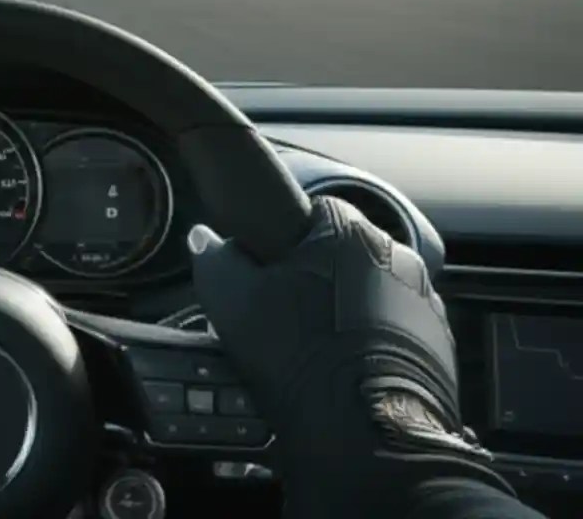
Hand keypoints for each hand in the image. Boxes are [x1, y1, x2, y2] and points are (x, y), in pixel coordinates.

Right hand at [189, 196, 508, 517]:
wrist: (363, 436)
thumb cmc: (299, 359)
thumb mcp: (233, 303)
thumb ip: (214, 260)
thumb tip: (204, 239)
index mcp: (350, 232)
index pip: (315, 209)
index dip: (285, 238)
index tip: (270, 268)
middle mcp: (399, 256)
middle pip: (347, 252)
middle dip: (319, 275)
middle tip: (287, 312)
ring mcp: (426, 301)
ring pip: (375, 290)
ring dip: (351, 307)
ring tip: (318, 345)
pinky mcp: (441, 344)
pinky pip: (400, 329)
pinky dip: (377, 341)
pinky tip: (348, 365)